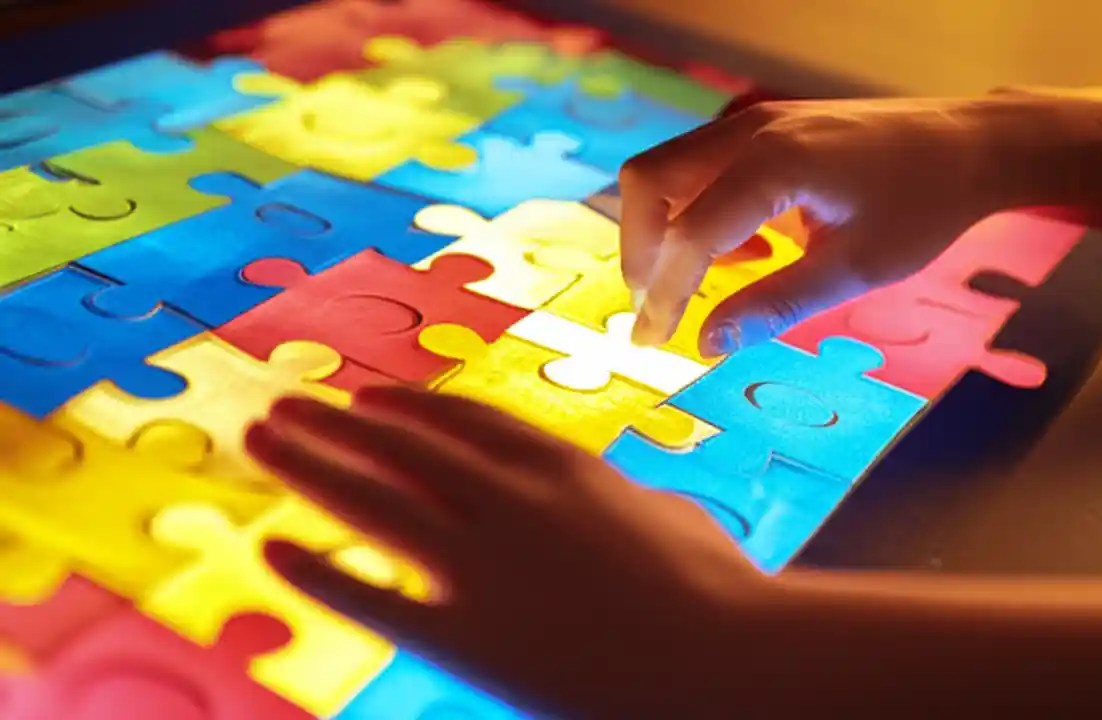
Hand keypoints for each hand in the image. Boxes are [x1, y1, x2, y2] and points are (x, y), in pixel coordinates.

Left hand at [245, 386, 772, 718]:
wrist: (722, 659)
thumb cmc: (719, 589)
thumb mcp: (672, 515)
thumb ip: (626, 497)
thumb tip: (621, 496)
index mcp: (563, 466)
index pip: (467, 422)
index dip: (409, 407)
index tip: (369, 398)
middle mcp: (510, 500)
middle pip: (402, 447)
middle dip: (337, 424)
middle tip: (283, 404)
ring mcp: (483, 563)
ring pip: (375, 498)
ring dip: (311, 464)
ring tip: (260, 437)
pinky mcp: (466, 634)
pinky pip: (373, 596)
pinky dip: (318, 571)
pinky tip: (272, 548)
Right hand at [621, 97, 1074, 352]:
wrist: (968, 145)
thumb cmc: (923, 207)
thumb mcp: (855, 270)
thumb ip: (776, 305)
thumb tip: (708, 344)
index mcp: (776, 164)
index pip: (688, 234)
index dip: (663, 293)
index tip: (652, 342)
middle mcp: (752, 131)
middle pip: (648, 184)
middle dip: (643, 252)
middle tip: (664, 309)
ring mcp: (753, 121)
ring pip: (664, 172)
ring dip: (668, 231)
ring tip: (725, 277)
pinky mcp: (761, 127)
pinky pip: (696, 167)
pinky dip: (697, 212)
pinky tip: (753, 248)